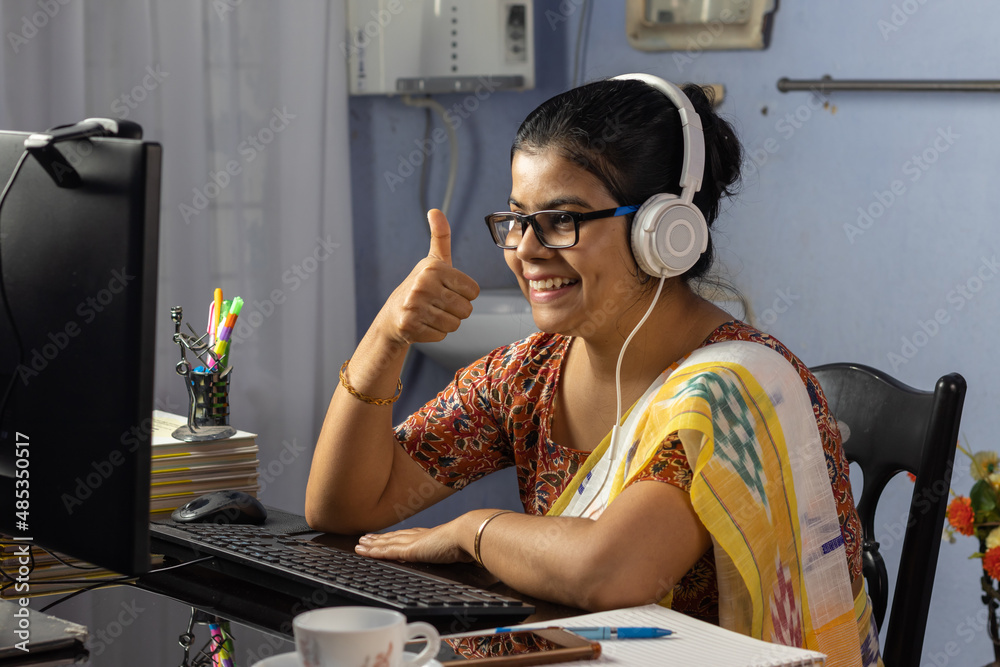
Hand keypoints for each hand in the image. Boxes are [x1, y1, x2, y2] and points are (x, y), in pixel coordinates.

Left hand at [355, 520, 473, 563]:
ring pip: (387, 543)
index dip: (396, 536)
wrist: (469, 535)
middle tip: (365, 538)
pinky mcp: (410, 550)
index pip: (409, 536)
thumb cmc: (469, 542)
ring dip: (373, 544)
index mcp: (432, 536)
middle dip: (380, 538)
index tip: (388, 536)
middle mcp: (420, 537)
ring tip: (360, 544)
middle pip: (394, 537)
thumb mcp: (460, 549)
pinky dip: (375, 552)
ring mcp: (414, 543)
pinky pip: (387, 551)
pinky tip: (365, 552)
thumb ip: (457, 553)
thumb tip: (466, 558)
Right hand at [377, 209, 479, 345]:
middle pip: (466, 310)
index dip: (464, 294)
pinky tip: (423, 324)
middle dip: (456, 310)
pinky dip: (435, 333)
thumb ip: (440, 236)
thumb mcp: (433, 261)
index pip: (473, 291)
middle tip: (438, 304)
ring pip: (455, 324)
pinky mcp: (410, 325)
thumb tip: (435, 211)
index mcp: (434, 268)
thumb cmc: (421, 286)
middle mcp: (423, 285)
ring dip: (446, 322)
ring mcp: (415, 306)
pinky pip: (441, 335)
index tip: (447, 290)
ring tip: (431, 313)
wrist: (393, 315)